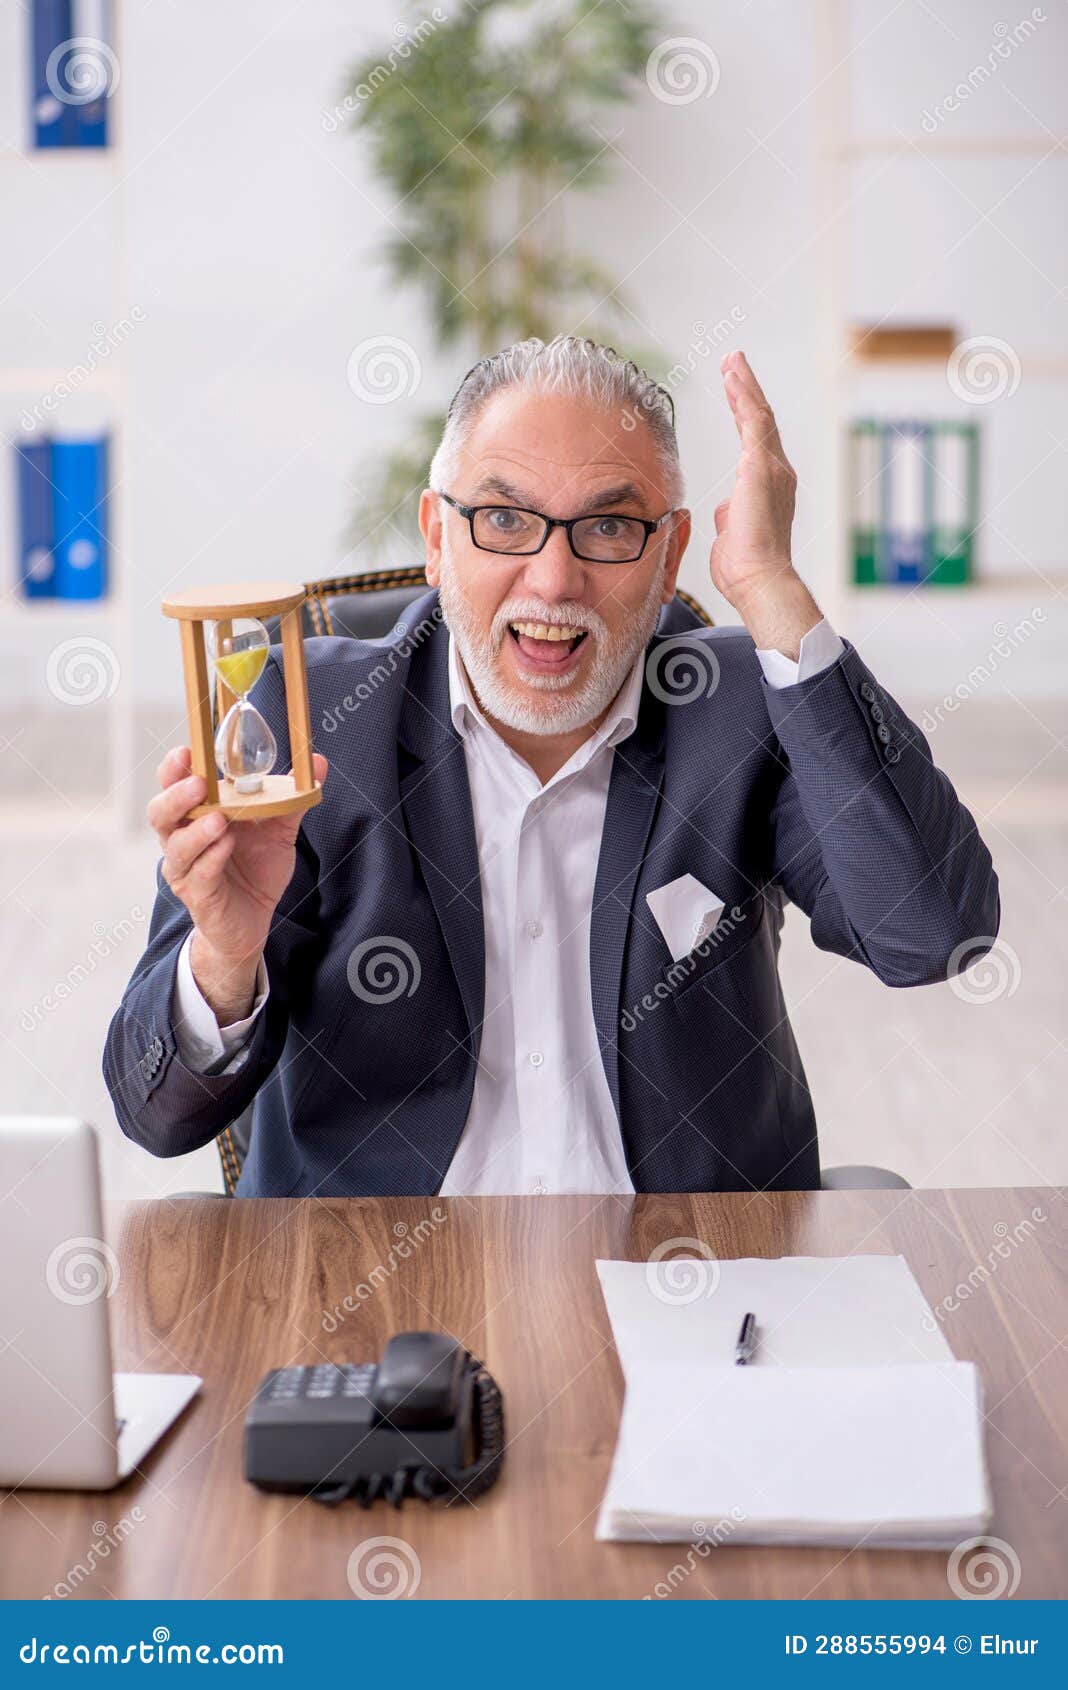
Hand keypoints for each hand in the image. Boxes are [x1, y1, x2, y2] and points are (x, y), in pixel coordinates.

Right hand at [148, 745, 327, 1022]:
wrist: (253, 922)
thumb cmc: (257, 870)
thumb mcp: (280, 830)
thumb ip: (294, 798)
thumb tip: (316, 762)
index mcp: (196, 815)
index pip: (173, 785)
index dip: (173, 768)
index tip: (187, 751)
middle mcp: (182, 838)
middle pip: (160, 812)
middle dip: (176, 795)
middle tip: (200, 784)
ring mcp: (186, 868)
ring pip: (177, 845)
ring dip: (197, 830)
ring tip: (220, 820)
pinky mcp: (198, 895)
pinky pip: (200, 873)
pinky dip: (212, 857)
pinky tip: (227, 846)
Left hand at [710, 350, 819, 657]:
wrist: (758, 581)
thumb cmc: (744, 568)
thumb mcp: (732, 534)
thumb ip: (730, 515)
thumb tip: (725, 508)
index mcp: (768, 487)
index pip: (755, 441)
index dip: (744, 413)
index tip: (733, 390)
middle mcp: (777, 473)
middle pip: (761, 421)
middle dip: (747, 390)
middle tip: (733, 363)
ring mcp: (772, 469)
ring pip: (758, 415)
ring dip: (744, 386)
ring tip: (732, 360)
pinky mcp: (761, 468)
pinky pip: (753, 423)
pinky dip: (744, 397)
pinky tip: (733, 378)